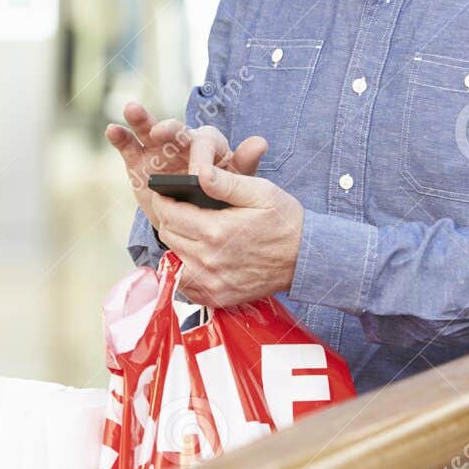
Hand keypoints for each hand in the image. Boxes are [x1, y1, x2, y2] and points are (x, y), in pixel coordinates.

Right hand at [103, 101, 268, 196]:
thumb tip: (260, 142)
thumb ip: (244, 164)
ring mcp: (157, 151)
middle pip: (176, 129)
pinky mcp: (139, 163)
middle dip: (169, 128)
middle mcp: (181, 142)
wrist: (198, 219)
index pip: (206, 142)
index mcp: (208, 145)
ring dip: (141, 119)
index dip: (202, 157)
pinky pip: (129, 147)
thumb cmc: (219, 196)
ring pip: (148, 130)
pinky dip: (120, 137)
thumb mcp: (237, 183)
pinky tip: (112, 129)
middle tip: (162, 132)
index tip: (199, 176)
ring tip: (132, 109)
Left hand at [146, 164, 303, 307]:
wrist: (305, 258)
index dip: (163, 200)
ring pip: (173, 260)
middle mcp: (209, 260)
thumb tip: (198, 171)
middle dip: (169, 219)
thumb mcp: (260, 192)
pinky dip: (185, 268)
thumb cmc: (283, 221)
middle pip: (168, 236)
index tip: (165, 194)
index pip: (169, 214)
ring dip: (176, 243)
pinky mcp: (218, 297)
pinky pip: (186, 284)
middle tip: (179, 209)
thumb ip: (225, 182)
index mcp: (215, 231)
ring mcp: (212, 283)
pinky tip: (198, 255)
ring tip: (189, 231)